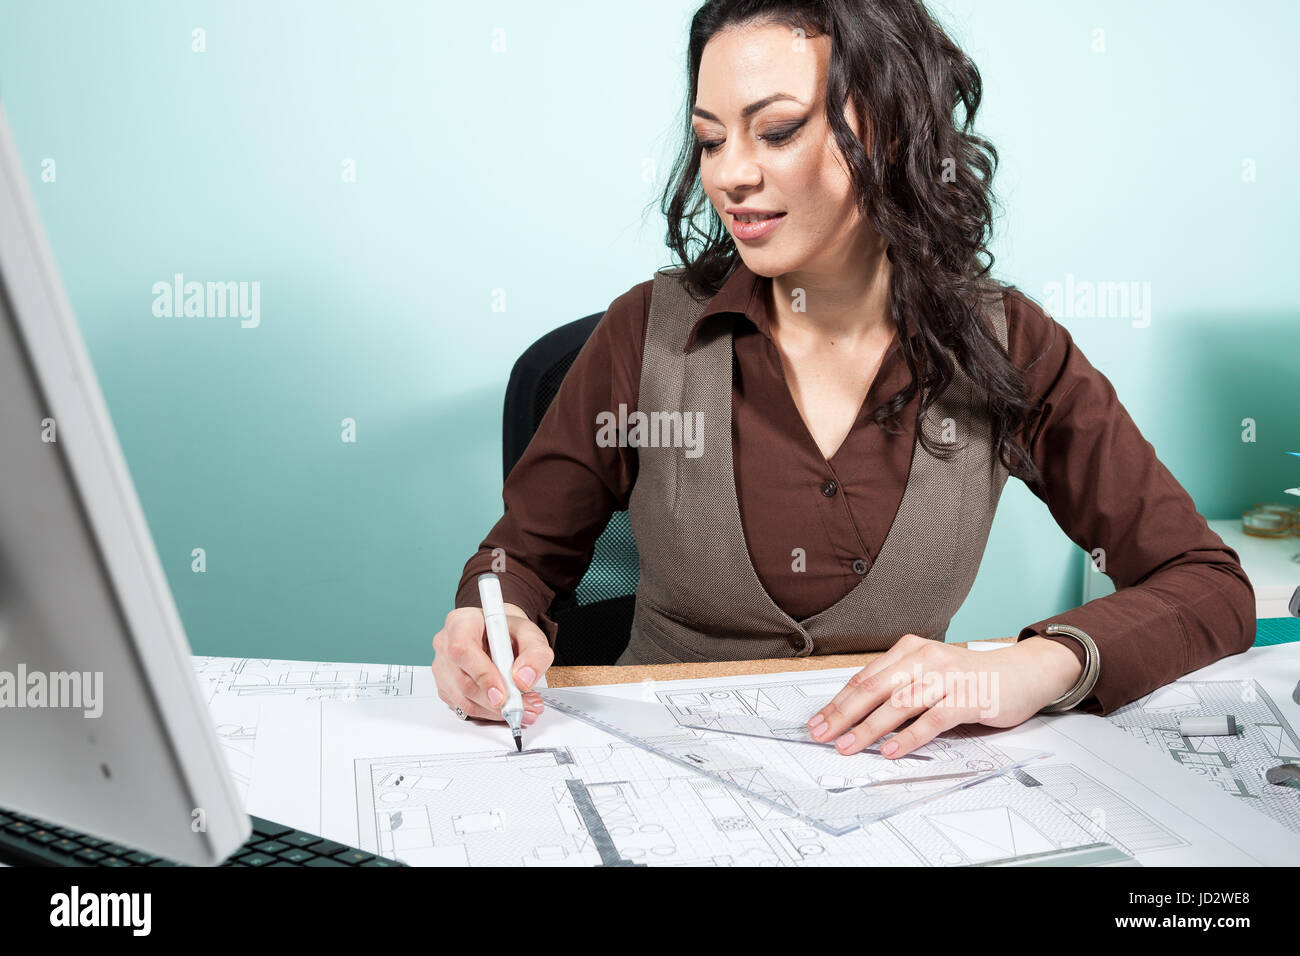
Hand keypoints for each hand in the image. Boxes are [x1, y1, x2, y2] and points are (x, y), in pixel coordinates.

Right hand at [432, 603, 551, 723]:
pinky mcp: (446, 688)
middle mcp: (445, 644)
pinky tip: (508, 706)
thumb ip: (535, 654)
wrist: (501, 637)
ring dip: (495, 711)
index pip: (463, 650)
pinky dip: (489, 713)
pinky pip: (465, 707)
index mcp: (461, 622)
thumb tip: (523, 680)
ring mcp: (443, 668)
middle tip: (524, 706)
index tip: (503, 694)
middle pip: (463, 681)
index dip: (482, 675)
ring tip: (524, 707)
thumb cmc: (509, 632)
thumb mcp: (531, 635)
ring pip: (464, 699)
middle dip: (495, 700)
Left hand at [806, 633, 1083, 758]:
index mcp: (909, 650)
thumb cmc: (970, 678)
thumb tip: (856, 715)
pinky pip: (932, 719)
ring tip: (849, 746)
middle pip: (874, 689)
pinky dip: (909, 736)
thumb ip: (898, 687)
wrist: (1022, 673)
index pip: (864, 678)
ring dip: (869, 729)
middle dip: (843, 714)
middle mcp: (925, 658)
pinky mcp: (968, 697)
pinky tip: (891, 750)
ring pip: (899, 704)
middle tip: (822, 734)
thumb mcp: (928, 674)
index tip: (818, 721)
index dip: (838, 702)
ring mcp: (947, 676)